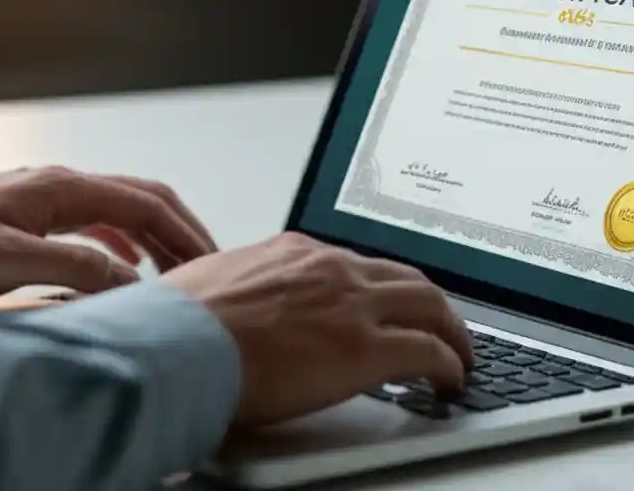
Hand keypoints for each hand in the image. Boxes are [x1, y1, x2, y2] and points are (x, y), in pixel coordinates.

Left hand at [0, 166, 216, 303]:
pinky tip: (126, 265)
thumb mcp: (11, 261)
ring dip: (154, 238)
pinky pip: (93, 223)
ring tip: (178, 270)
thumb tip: (137, 282)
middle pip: (141, 199)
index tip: (213, 262)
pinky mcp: (28, 217)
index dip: (185, 233)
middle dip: (180, 229)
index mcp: (62, 187)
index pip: (146, 203)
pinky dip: (122, 242)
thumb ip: (79, 269)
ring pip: (119, 211)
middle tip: (211, 263)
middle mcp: (59, 184)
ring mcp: (44, 198)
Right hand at [164, 232, 472, 428]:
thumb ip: (243, 292)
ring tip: (458, 355)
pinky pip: (429, 351)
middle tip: (442, 326)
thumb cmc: (178, 324)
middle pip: (406, 279)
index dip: (382, 287)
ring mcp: (354, 305)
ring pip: (431, 307)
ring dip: (451, 332)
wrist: (176, 345)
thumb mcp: (215, 286)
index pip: (358, 264)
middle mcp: (332, 268)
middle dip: (431, 303)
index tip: (388, 303)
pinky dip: (450, 365)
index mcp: (296, 252)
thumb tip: (237, 310)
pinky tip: (451, 380)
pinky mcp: (366, 348)